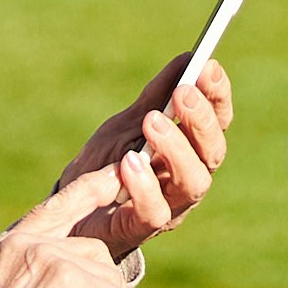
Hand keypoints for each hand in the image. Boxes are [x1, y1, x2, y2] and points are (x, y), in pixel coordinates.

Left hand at [45, 53, 232, 258]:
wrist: (69, 209)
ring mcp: (170, 206)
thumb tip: (186, 59)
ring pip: (193, 182)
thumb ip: (155, 98)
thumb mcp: (127, 123)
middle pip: (213, 152)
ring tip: (152, 122)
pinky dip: (144, 184)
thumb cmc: (106, 164)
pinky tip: (129, 162)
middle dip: (201, 119)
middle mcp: (189, 179)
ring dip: (176, 149)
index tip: (207, 66)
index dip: (218, 96)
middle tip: (182, 93)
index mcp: (191, 151)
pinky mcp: (141, 227)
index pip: (218, 122)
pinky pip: (154, 211)